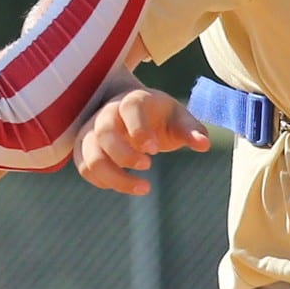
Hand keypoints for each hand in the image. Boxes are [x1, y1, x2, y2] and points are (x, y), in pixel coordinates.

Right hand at [74, 86, 211, 194]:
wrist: (131, 110)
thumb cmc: (159, 116)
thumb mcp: (178, 118)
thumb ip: (191, 130)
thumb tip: (204, 145)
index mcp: (132, 100)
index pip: (129, 109)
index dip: (139, 129)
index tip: (155, 150)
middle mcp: (107, 114)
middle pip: (104, 132)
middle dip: (124, 154)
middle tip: (148, 166)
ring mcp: (92, 132)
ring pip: (90, 156)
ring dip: (114, 176)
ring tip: (144, 187)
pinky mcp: (85, 149)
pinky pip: (85, 168)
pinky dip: (103, 181)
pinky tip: (127, 185)